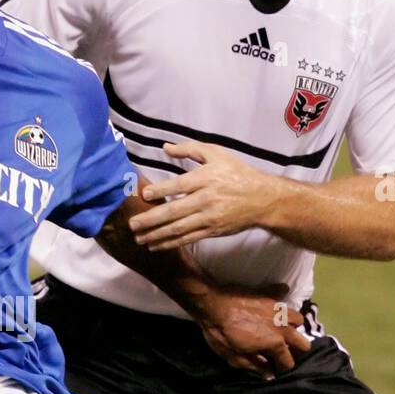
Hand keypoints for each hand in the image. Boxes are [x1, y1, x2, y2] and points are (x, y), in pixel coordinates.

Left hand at [130, 142, 278, 248]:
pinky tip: (155, 245)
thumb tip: (165, 147)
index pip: (179, 185)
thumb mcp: (216, 153)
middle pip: (174, 211)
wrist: (262, 198)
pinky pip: (187, 238)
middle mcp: (206, 199)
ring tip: (138, 239)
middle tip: (132, 224)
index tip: (144, 195)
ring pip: (178, 229)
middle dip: (151, 219)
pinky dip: (170, 243)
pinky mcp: (211, 231)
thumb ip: (190, 149)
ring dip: (156, 235)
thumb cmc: (236, 173)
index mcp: (205, 178)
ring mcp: (208, 217)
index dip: (161, 191)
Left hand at [194, 288, 311, 378]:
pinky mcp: (269, 294)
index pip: (288, 362)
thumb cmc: (223, 335)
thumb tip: (269, 374)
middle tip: (281, 351)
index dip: (281, 368)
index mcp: (276, 344)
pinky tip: (275, 300)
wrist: (213, 305)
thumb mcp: (236, 358)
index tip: (274, 368)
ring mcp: (278, 309)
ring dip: (291, 326)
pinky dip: (280, 295)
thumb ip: (255, 366)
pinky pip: (281, 291)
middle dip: (295, 350)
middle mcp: (283, 327)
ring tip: (279, 328)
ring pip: (298, 319)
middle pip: (303, 343)